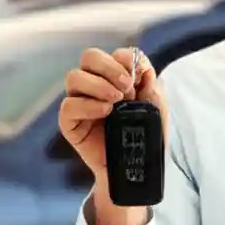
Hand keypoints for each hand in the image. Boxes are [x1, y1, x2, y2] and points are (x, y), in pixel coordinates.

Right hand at [58, 47, 167, 224]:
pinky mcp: (70, 122)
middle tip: (126, 86)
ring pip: (74, 76)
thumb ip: (152, 87)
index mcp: (116, 78)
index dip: (125, 59)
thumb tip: (142, 66)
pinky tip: (105, 112)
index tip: (138, 77)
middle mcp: (95, 85)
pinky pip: (68, 105)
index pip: (114, 54)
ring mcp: (80, 102)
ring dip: (97, 84)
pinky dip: (87, 104)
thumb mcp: (157, 110)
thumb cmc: (145, 138)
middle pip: (89, 57)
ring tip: (116, 101)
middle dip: (108, 66)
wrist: (135, 170)